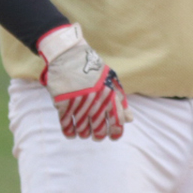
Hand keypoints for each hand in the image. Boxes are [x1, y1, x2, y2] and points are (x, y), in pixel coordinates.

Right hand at [37, 24, 129, 140]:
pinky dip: (70, 132)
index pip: (116, 121)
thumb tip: (130, 119)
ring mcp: (78, 104)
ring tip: (84, 132)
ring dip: (84, 134)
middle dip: (99, 135)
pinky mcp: (63, 104)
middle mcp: (95, 102)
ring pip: (83, 130)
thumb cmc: (92, 68)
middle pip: (100, 129)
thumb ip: (120, 101)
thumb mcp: (111, 81)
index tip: (113, 137)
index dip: (116, 132)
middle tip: (97, 136)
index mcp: (109, 96)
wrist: (68, 56)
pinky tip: (72, 133)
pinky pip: (67, 125)